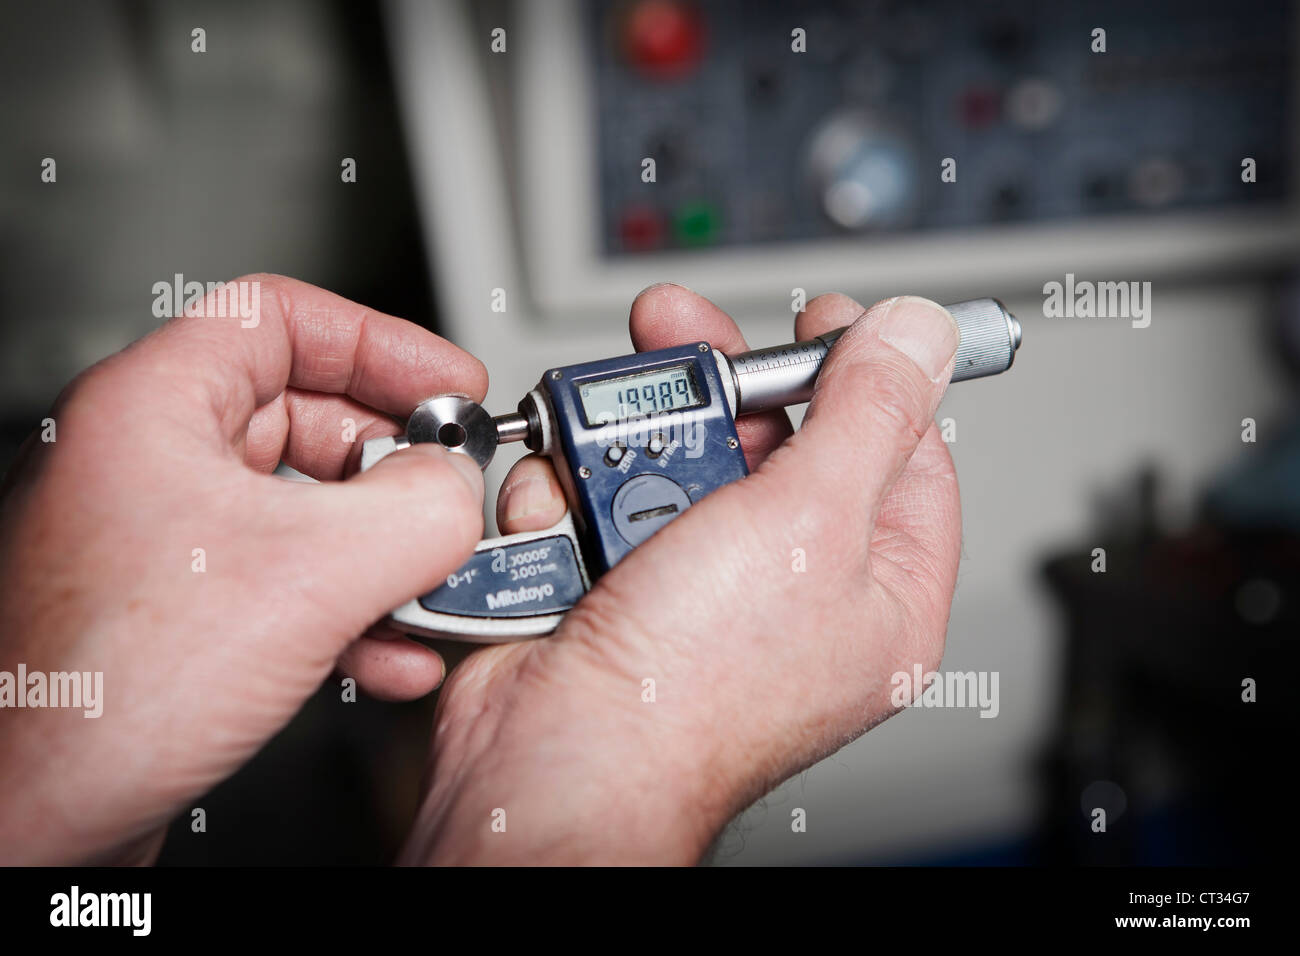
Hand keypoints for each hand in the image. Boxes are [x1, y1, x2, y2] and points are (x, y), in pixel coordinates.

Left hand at [0, 275, 488, 863]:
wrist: (27, 824)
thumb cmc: (97, 697)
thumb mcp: (311, 575)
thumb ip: (417, 510)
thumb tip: (458, 491)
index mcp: (151, 409)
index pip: (281, 317)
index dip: (382, 343)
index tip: (449, 384)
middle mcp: (145, 464)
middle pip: (303, 416)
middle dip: (393, 465)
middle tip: (450, 492)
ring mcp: (156, 542)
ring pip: (300, 510)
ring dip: (380, 551)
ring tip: (429, 588)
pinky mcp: (173, 614)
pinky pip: (281, 581)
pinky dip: (346, 608)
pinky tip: (386, 657)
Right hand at [401, 285, 962, 863]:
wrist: (553, 758)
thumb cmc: (691, 687)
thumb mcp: (808, 520)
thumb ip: (868, 414)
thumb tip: (919, 336)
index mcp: (879, 592)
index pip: (905, 456)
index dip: (870, 376)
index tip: (827, 320)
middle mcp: (796, 594)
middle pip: (781, 446)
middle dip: (719, 390)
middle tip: (679, 335)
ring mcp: (704, 593)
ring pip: (679, 464)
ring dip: (625, 444)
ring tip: (596, 448)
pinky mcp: (622, 588)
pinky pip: (606, 503)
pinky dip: (572, 496)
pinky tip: (562, 513)